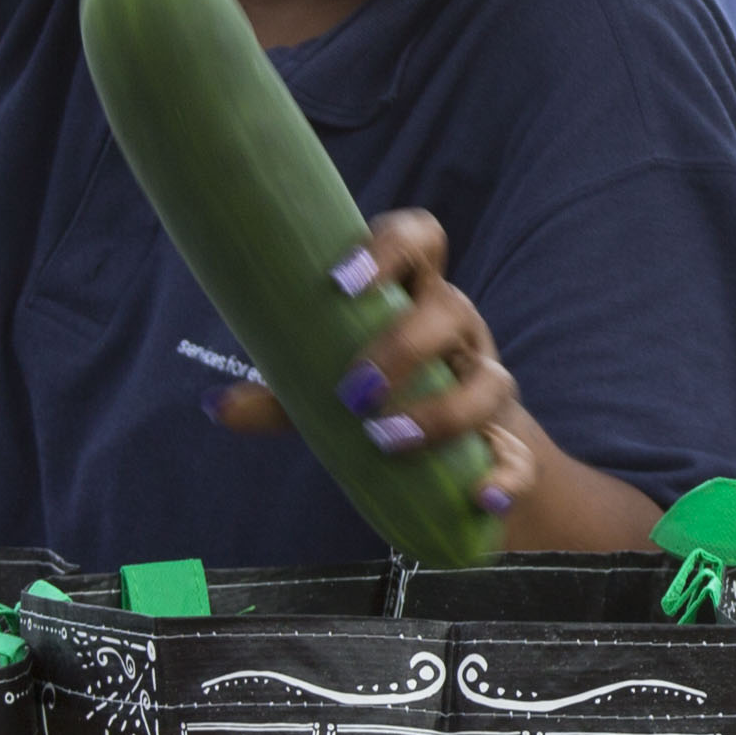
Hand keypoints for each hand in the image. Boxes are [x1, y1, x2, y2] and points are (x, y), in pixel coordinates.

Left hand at [209, 207, 650, 550]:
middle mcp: (456, 332)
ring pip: (490, 381)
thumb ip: (280, 394)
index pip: (419, 239)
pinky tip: (482, 495)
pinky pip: (518, 456)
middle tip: (353, 393)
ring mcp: (486, 383)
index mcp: (411, 299)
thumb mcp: (324, 388)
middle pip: (451, 308)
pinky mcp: (506, 441)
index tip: (340, 282)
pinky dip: (505, 476)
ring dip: (441, 413)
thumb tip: (217, 407)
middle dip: (403, 347)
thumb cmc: (378, 399)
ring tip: (386, 442)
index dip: (388, 247)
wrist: (452, 460)